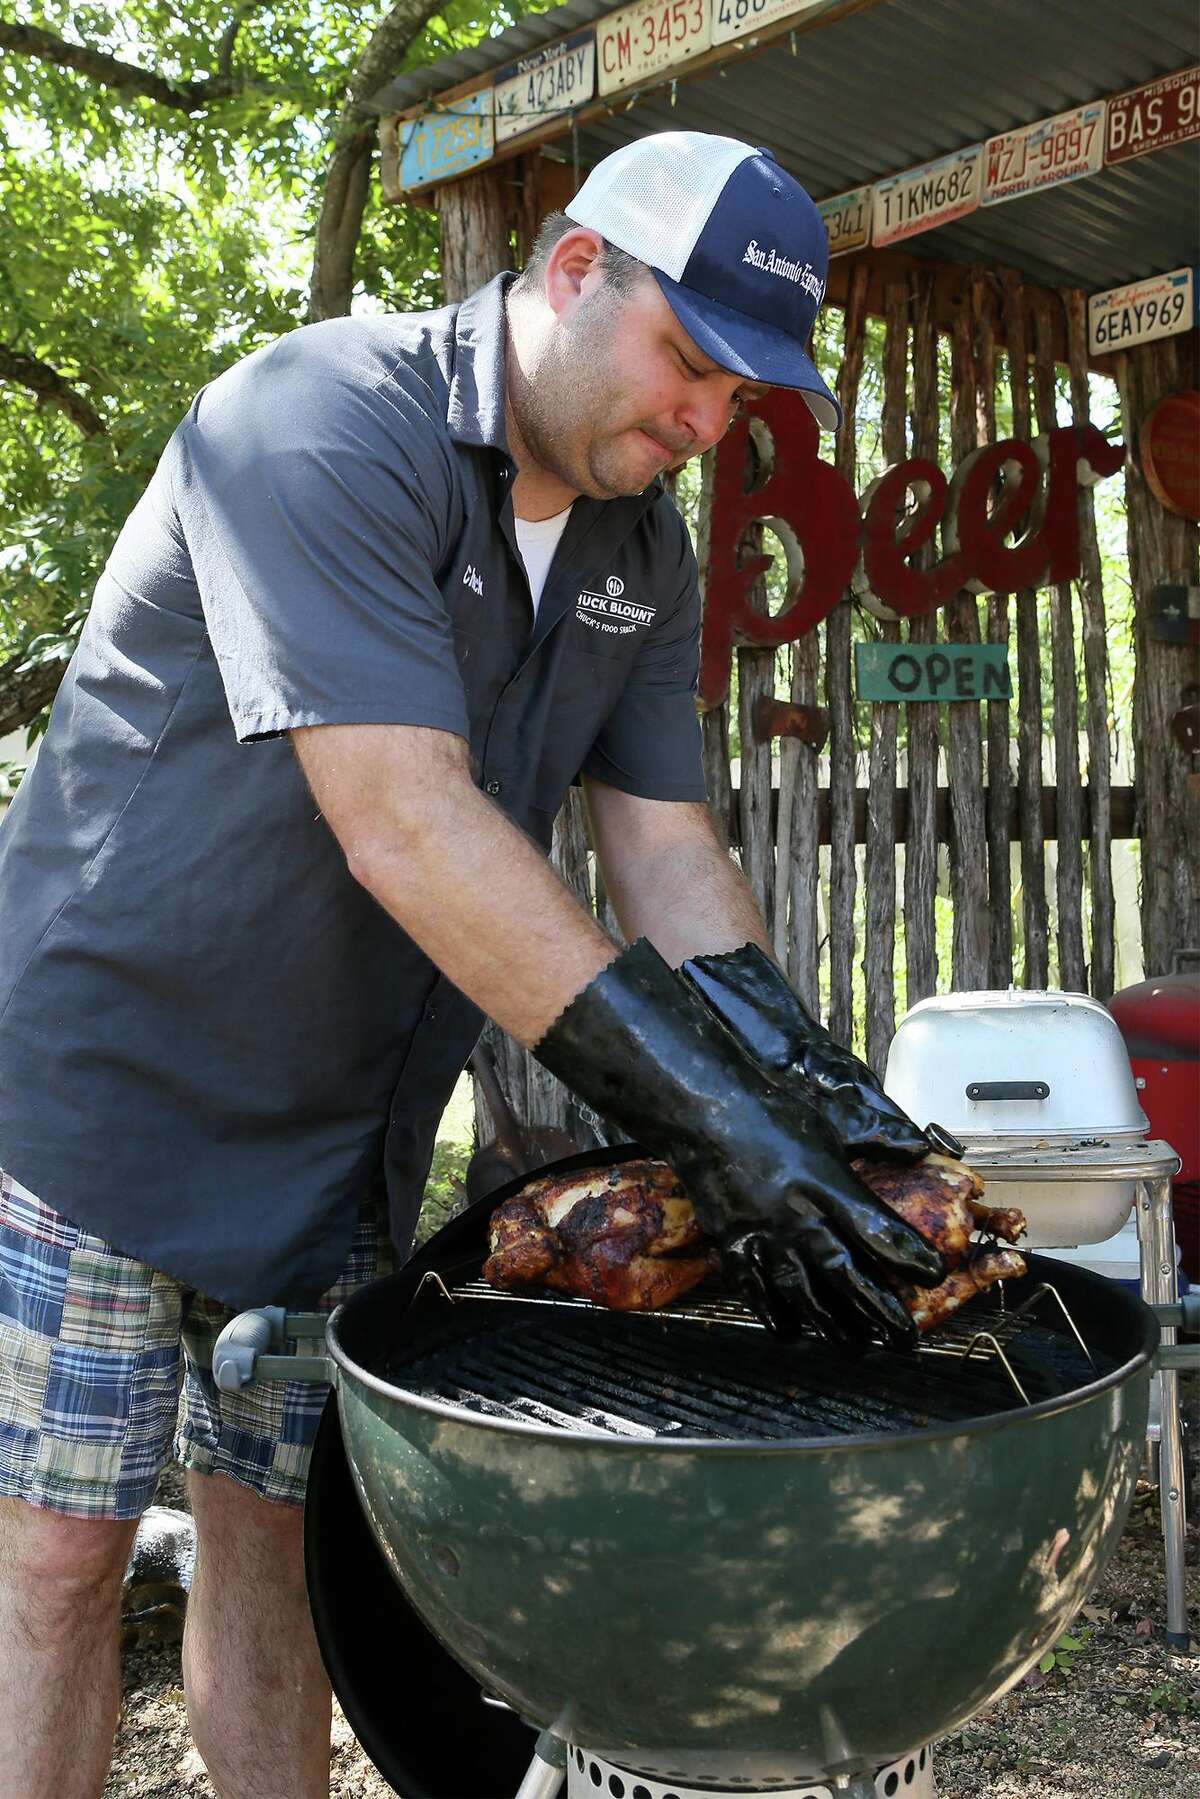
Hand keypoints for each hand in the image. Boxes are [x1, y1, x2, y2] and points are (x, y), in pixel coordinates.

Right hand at [535, 939, 944, 1347]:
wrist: (704, 1113)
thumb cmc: (771, 1114)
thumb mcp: (829, 1122)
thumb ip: (874, 1139)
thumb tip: (917, 1147)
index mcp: (826, 1183)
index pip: (878, 1229)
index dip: (910, 1257)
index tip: (933, 1275)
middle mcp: (797, 1216)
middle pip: (846, 1275)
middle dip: (880, 1311)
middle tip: (905, 1340)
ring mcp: (762, 1235)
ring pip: (804, 1294)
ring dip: (834, 1325)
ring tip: (858, 1348)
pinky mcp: (732, 1244)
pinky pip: (756, 1292)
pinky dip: (776, 1316)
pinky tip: (793, 1333)